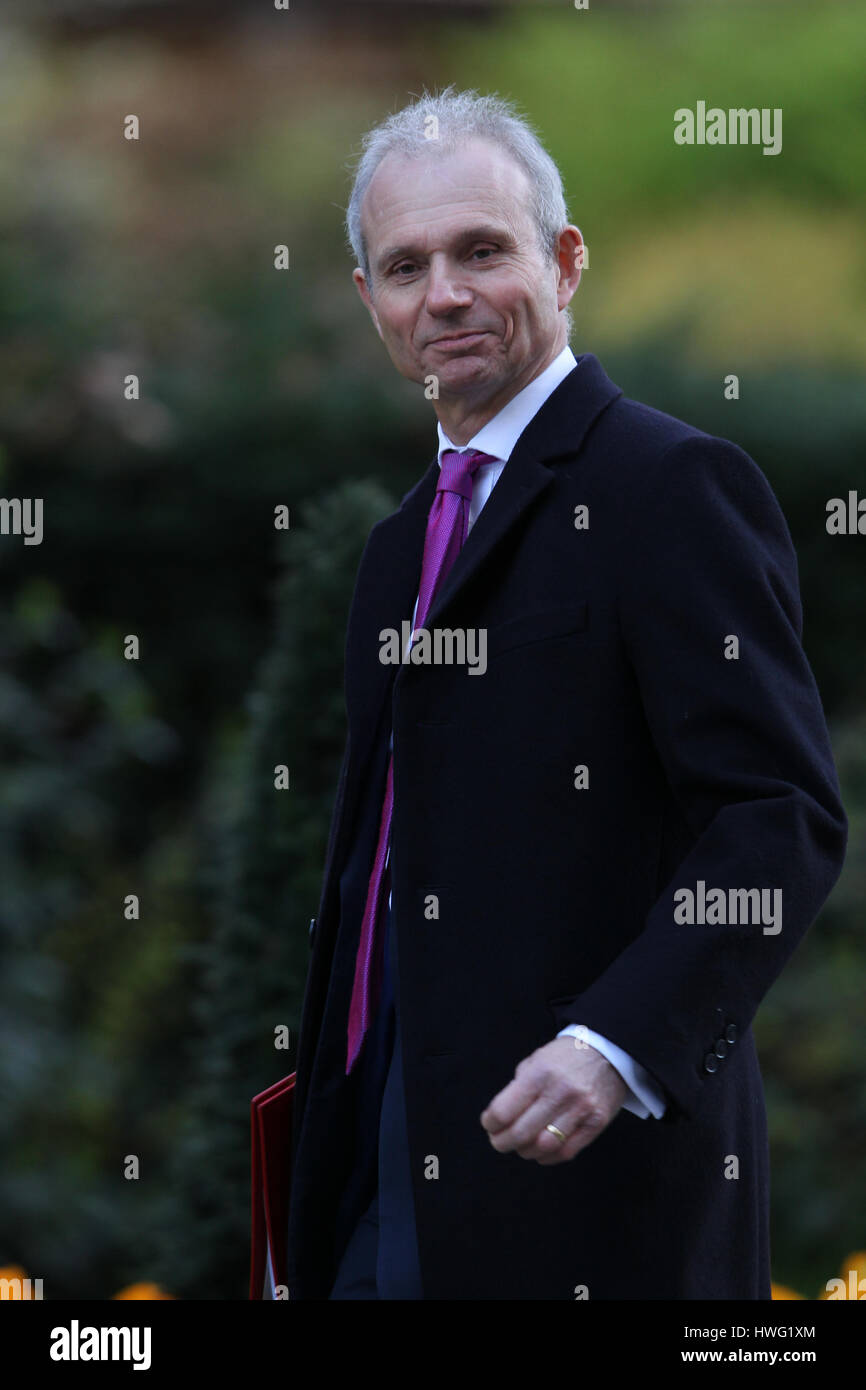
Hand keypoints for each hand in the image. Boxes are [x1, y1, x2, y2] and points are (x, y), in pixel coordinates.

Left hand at [480, 1036, 628, 1165]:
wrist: (608, 1051)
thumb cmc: (565, 1056)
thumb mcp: (536, 1060)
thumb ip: (518, 1087)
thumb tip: (500, 1118)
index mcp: (540, 1073)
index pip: (504, 1110)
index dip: (490, 1123)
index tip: (489, 1124)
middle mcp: (560, 1092)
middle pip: (521, 1133)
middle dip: (502, 1142)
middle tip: (499, 1141)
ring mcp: (581, 1109)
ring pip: (543, 1147)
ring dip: (525, 1151)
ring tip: (521, 1146)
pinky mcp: (596, 1123)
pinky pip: (567, 1152)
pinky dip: (548, 1157)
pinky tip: (541, 1150)